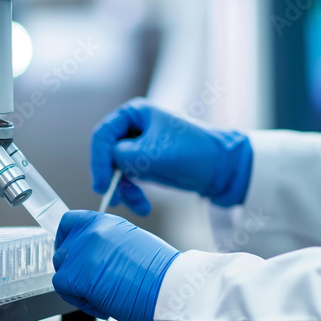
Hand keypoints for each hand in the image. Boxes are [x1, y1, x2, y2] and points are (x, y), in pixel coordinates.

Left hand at [53, 211, 179, 320]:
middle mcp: (91, 232)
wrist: (170, 288)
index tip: (69, 255)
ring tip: (105, 295)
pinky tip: (104, 304)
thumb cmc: (161, 273)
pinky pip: (64, 289)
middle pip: (62, 252)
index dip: (65, 241)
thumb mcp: (131, 244)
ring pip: (62, 272)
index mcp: (105, 222)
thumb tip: (93, 256)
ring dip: (78, 288)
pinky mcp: (75, 275)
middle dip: (74, 272)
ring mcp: (81, 252)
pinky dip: (81, 302)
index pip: (69, 223)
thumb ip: (106, 244)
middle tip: (94, 285)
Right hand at [91, 97, 252, 214]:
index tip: (102, 183)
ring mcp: (138, 146)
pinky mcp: (144, 164)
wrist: (222, 168)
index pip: (103, 134)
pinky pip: (128, 179)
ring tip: (138, 205)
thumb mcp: (155, 153)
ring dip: (124, 190)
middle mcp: (133, 127)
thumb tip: (110, 161)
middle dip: (111, 178)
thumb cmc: (194, 152)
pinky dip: (133, 194)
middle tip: (115, 198)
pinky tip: (144, 207)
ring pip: (116, 170)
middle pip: (106, 153)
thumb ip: (127, 155)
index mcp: (135, 113)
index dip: (98, 160)